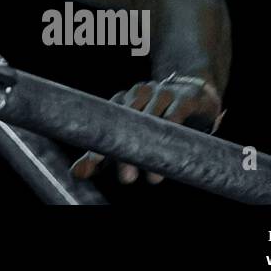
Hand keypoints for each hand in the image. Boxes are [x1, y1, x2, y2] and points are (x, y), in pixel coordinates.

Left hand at [70, 76, 222, 184]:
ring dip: (151, 148)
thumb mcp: (132, 135)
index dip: (100, 143)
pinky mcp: (184, 98)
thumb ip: (105, 153)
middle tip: (125, 178)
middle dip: (126, 151)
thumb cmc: (157, 118)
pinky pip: (176, 112)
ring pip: (152, 119)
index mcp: (123, 102)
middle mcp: (139, 93)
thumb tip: (75, 173)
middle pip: (128, 122)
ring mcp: (161, 93)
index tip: (92, 164)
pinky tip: (170, 146)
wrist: (194, 93)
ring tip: (151, 178)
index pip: (107, 122)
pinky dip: (171, 128)